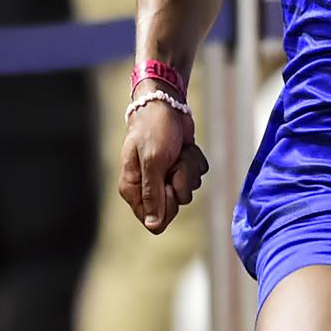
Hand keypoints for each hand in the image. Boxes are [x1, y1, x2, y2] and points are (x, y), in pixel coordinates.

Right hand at [119, 99, 208, 233]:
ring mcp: (166, 178)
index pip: (154, 220)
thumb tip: (153, 226)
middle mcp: (149, 187)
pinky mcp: (181, 168)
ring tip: (177, 151)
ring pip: (189, 190)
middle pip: (175, 206)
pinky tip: (184, 147)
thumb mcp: (153, 161)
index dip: (167, 205)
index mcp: (133, 190)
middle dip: (180, 182)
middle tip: (172, 162)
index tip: (168, 184)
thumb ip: (153, 195)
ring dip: (188, 168)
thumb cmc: (153, 129)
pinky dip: (195, 161)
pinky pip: (197, 176)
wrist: (167, 103)